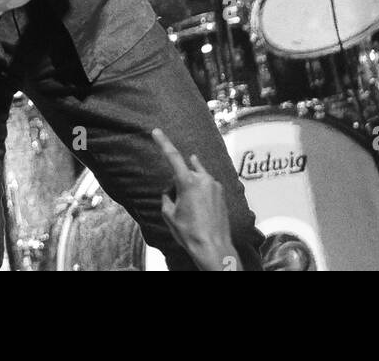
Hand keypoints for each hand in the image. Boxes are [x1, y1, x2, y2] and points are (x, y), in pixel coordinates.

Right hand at [151, 127, 238, 270]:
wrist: (213, 247)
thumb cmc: (190, 233)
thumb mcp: (169, 215)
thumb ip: (167, 196)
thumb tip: (171, 189)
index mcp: (188, 182)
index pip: (172, 156)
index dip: (163, 142)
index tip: (156, 131)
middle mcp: (203, 179)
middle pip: (186, 171)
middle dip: (179, 182)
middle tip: (178, 204)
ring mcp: (215, 185)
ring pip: (198, 178)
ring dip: (192, 187)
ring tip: (192, 210)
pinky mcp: (222, 192)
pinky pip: (207, 186)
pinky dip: (202, 193)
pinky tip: (201, 211)